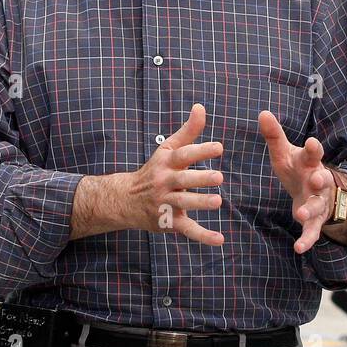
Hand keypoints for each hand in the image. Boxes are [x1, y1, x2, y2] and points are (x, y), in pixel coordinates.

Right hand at [118, 102, 225, 245]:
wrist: (126, 200)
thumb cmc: (156, 170)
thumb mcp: (169, 148)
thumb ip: (188, 130)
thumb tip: (200, 106)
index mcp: (167, 163)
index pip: (184, 155)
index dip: (200, 151)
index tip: (219, 147)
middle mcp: (165, 182)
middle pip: (183, 180)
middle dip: (200, 179)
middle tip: (219, 177)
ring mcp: (166, 203)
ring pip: (184, 204)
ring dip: (200, 203)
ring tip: (218, 202)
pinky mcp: (169, 222)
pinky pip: (187, 229)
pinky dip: (203, 236)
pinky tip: (220, 239)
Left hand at [258, 110, 335, 253]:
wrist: (312, 191)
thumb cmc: (296, 168)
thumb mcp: (284, 152)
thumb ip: (274, 135)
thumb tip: (262, 112)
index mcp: (310, 162)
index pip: (314, 153)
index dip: (314, 148)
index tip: (312, 143)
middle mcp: (318, 181)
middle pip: (323, 179)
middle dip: (321, 179)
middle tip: (317, 179)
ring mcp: (318, 202)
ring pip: (317, 206)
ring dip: (310, 209)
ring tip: (299, 214)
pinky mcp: (314, 221)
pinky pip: (312, 231)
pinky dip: (307, 240)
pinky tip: (298, 249)